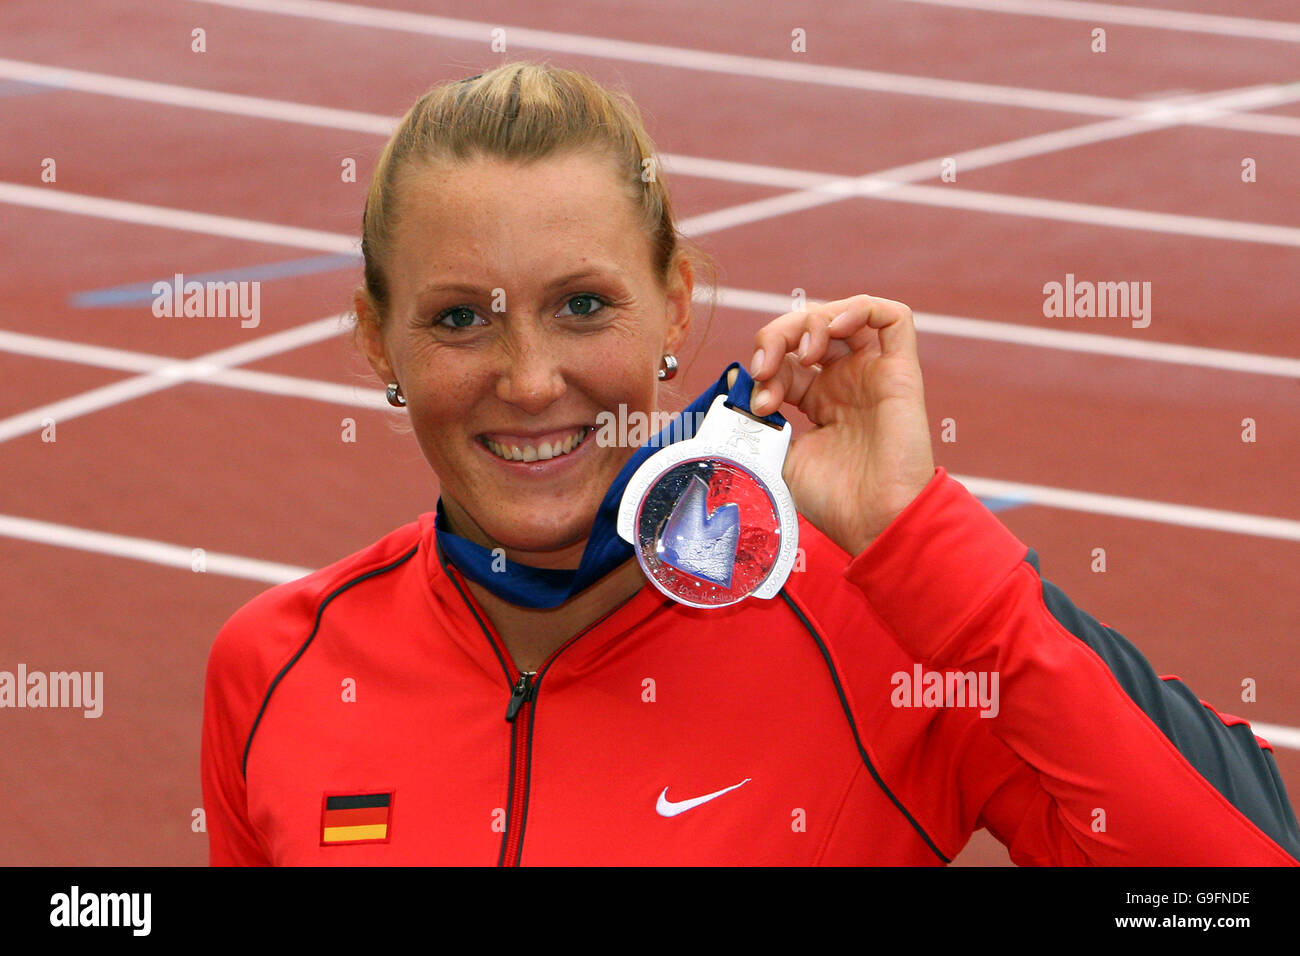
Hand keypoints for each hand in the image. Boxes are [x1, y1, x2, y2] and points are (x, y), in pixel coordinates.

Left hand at [743, 294, 935, 555]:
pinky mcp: (901, 372)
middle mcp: (847, 382)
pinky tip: (834, 330)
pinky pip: (892, 317)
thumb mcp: (777, 456)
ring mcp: (873, 374)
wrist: (874, 522)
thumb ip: (756, 420)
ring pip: (844, 315)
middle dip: (778, 336)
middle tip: (765, 368)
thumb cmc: (832, 500)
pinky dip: (858, 309)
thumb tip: (735, 383)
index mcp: (819, 401)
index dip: (764, 367)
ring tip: (803, 355)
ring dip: (813, 322)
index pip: (785, 359)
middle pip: (809, 330)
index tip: (757, 403)